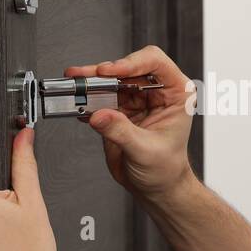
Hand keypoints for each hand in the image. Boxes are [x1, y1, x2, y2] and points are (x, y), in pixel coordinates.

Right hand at [64, 45, 194, 200]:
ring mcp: (135, 99)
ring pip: (110, 81)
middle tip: (84, 77)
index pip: (154, 62)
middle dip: (103, 73)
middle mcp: (156, 92)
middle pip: (127, 68)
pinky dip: (87, 100)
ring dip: (90, 84)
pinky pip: (99, 97)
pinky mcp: (118, 109)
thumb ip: (122, 131)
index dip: (131, 62)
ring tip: (75, 86)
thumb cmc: (166, 169)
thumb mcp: (145, 151)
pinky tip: (78, 105)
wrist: (156, 187)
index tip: (111, 71)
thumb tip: (101, 115)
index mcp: (175, 93)